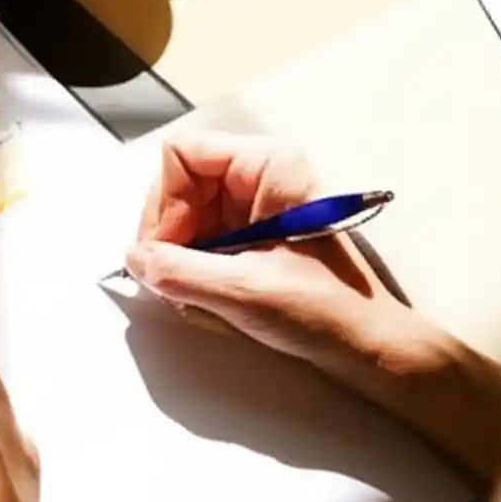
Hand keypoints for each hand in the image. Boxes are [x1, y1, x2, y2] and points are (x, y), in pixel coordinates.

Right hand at [124, 130, 500, 479]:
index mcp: (267, 166)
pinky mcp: (247, 236)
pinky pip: (196, 239)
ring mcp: (251, 206)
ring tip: (195, 292)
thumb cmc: (325, 311)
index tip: (167, 251)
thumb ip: (180, 272)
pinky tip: (206, 295)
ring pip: (182, 215)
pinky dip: (190, 268)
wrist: (366, 346)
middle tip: (172, 278)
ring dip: (177, 256)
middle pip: (177, 185)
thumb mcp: (245, 290)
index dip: (165, 203)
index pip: (182, 155)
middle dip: (167, 233)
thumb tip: (134, 259)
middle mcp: (257, 176)